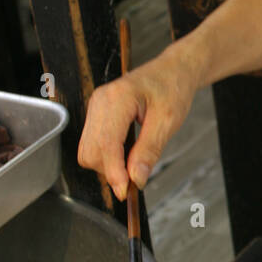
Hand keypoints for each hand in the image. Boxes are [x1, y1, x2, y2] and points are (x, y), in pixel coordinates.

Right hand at [77, 45, 197, 199]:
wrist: (173, 70)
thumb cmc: (173, 88)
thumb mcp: (168, 122)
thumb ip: (149, 151)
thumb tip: (136, 179)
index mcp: (117, 99)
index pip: (105, 144)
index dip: (114, 173)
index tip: (126, 191)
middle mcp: (100, 101)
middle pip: (90, 152)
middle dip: (110, 170)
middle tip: (137, 174)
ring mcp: (95, 107)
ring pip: (88, 151)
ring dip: (109, 164)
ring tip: (135, 158)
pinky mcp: (97, 113)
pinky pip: (93, 143)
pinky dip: (108, 155)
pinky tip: (127, 151)